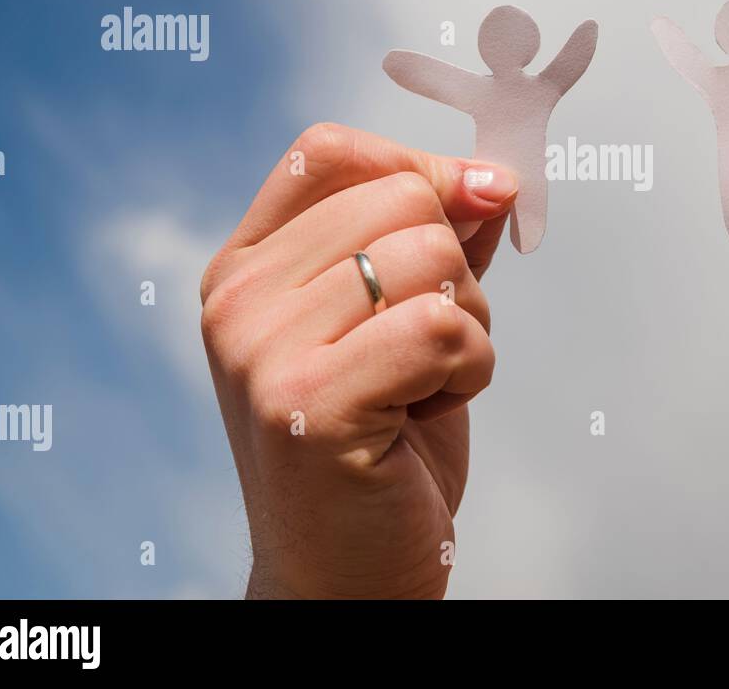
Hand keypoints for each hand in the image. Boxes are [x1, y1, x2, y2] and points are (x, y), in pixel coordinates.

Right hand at [200, 123, 516, 597]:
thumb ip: (437, 241)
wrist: (347, 576)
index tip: (474, 204)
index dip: (418, 165)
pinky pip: (441, 326)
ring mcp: (262, 350)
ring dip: (468, 325)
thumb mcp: (405, 321)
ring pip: (433, 256)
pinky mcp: (308, 403)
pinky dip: (470, 367)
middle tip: (428, 347)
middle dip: (457, 268)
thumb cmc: (383, 446)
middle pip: (402, 198)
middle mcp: (238, 299)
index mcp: (247, 268)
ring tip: (424, 384)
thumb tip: (490, 178)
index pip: (330, 152)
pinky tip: (428, 413)